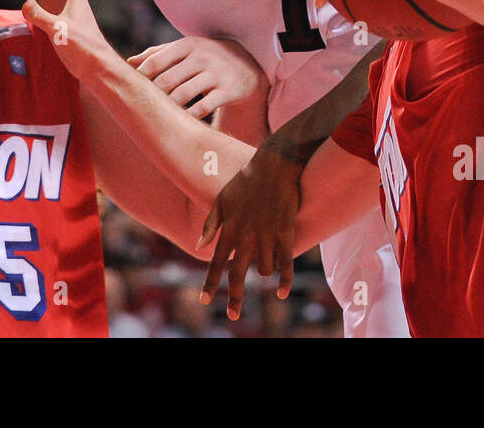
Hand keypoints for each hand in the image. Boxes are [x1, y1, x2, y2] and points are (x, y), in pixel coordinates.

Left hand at [128, 37, 268, 119]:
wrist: (247, 63)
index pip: (155, 62)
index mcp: (187, 45)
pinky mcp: (228, 90)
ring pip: (183, 95)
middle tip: (144, 108)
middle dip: (153, 96)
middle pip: (166, 81)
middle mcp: (202, 56)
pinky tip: (182, 120)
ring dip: (169, 108)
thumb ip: (157, 54)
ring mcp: (216, 73)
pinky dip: (190, 116)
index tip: (131, 91)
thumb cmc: (205, 56)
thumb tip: (128, 62)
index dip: (140, 79)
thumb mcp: (185, 49)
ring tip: (161, 115)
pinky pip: (204, 107)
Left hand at [197, 142, 304, 320]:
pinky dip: (284, 281)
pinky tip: (280, 293)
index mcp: (229, 230)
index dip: (210, 284)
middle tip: (233, 316)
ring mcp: (267, 237)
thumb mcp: (222, 199)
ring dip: (263, 272)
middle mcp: (246, 237)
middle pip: (238, 276)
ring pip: (263, 270)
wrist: (274, 166)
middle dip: (234, 298)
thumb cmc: (246, 181)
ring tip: (266, 260)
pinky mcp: (285, 234)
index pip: (216, 263)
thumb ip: (210, 225)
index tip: (203, 300)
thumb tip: (198, 247)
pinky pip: (285, 265)